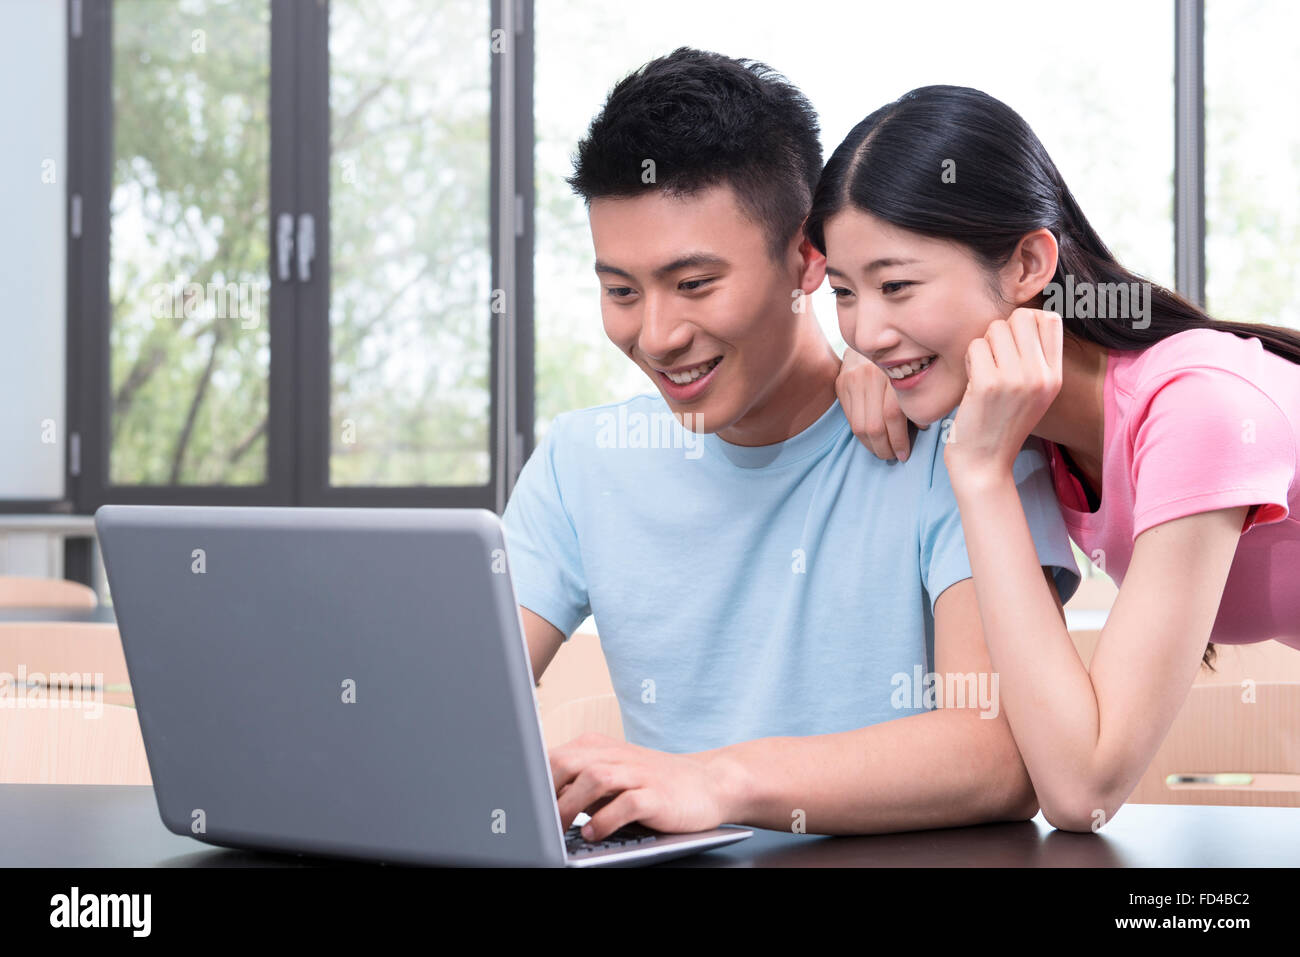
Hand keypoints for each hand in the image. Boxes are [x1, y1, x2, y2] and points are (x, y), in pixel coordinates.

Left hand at [548, 733, 736, 840]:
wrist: (708, 782)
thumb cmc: (653, 782)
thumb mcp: (612, 775)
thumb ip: (578, 782)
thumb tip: (536, 799)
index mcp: (597, 747)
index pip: (552, 756)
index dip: (531, 780)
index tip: (519, 805)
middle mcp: (615, 755)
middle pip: (566, 762)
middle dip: (546, 792)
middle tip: (537, 820)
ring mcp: (638, 773)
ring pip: (593, 779)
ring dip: (571, 806)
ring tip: (562, 828)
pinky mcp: (657, 794)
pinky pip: (626, 803)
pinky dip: (604, 820)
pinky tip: (594, 832)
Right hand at [837, 347, 923, 460]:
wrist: (876, 326)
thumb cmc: (908, 351)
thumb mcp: (921, 366)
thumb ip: (921, 392)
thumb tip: (923, 425)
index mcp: (894, 369)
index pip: (893, 415)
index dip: (900, 440)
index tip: (906, 454)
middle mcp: (870, 372)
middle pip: (875, 425)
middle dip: (886, 447)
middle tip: (894, 456)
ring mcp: (853, 376)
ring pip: (860, 426)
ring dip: (873, 445)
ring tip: (884, 451)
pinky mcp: (841, 381)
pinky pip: (850, 418)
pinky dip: (861, 434)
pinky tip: (872, 439)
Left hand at [944, 308, 1062, 482]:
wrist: (984, 462)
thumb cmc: (1001, 423)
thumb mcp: (1033, 393)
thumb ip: (1035, 358)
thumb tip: (1025, 315)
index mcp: (1055, 376)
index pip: (1050, 320)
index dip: (1026, 320)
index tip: (1012, 341)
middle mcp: (1042, 376)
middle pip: (1021, 317)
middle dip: (1000, 331)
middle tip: (993, 359)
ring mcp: (1017, 379)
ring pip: (995, 328)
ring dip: (982, 347)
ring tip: (983, 373)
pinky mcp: (990, 383)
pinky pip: (975, 347)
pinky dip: (969, 361)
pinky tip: (972, 383)